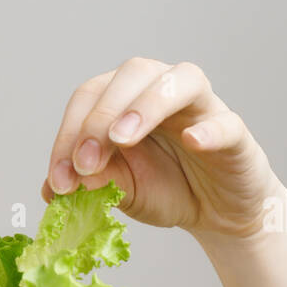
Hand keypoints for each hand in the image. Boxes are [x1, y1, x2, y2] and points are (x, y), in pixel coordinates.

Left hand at [41, 57, 277, 240]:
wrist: (216, 212)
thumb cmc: (167, 189)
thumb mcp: (120, 190)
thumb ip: (90, 183)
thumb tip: (52, 187)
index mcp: (126, 98)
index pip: (90, 97)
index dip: (68, 135)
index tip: (60, 179)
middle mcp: (162, 89)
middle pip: (130, 74)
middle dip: (100, 117)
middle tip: (85, 162)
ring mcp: (202, 106)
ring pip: (180, 80)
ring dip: (145, 106)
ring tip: (121, 138)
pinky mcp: (234, 131)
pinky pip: (225, 121)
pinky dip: (208, 129)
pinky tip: (192, 142)